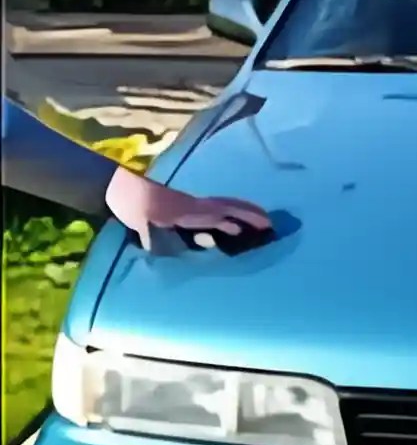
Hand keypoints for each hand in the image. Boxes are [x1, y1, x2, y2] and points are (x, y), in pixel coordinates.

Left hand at [104, 168, 272, 250]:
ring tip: (256, 227)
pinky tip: (226, 228)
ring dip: (240, 215)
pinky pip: (211, 212)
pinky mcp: (183, 208)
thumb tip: (169, 256)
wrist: (116, 189)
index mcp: (190, 210)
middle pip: (230, 206)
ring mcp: (190, 206)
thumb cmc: (131, 206)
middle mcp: (195, 206)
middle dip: (251, 214)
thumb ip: (158, 241)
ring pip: (222, 208)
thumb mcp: (143, 226)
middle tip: (271, 224)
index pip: (224, 213)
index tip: (267, 225)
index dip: (246, 218)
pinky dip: (225, 218)